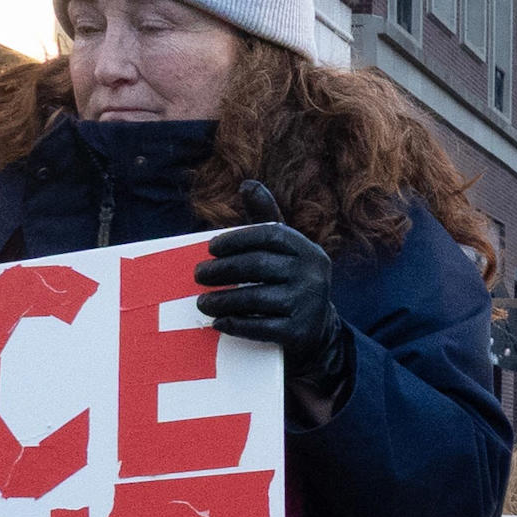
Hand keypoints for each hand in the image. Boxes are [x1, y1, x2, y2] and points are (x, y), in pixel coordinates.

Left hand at [193, 217, 352, 399]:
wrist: (318, 331)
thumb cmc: (290, 281)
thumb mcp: (285, 251)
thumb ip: (266, 218)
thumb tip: (247, 184)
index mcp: (307, 249)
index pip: (269, 235)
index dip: (237, 239)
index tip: (211, 248)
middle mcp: (312, 274)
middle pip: (258, 265)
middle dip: (222, 270)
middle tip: (199, 275)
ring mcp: (308, 304)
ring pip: (256, 298)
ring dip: (222, 300)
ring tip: (201, 302)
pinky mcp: (299, 332)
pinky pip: (260, 327)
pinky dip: (235, 324)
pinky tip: (218, 321)